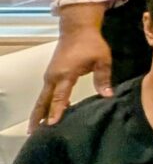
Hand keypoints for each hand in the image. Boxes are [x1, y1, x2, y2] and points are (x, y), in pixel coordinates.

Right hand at [35, 7, 113, 124]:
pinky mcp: (51, 75)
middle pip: (44, 101)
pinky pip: (47, 93)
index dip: (56, 111)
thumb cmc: (91, 44)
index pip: (59, 97)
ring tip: (36, 129)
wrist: (77, 29)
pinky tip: (49, 114)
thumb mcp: (102, 60)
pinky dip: (45, 104)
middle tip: (34, 133)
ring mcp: (50, 76)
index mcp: (66, 74)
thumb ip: (103, 78)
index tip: (51, 124)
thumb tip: (107, 95)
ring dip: (39, 112)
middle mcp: (54, 77)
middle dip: (38, 117)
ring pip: (43, 98)